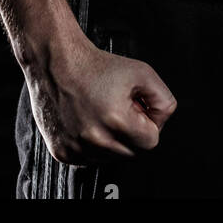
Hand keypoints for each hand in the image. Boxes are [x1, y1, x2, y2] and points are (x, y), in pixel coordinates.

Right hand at [27, 32, 177, 163]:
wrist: (58, 63)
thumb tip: (161, 122)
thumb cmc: (97, 66)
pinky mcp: (62, 152)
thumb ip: (164, 100)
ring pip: (110, 158)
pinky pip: (88, 159)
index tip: (137, 108)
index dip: (148, 123)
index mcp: (117, 120)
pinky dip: (92, 144)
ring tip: (102, 113)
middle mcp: (95, 139)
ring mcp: (77, 149)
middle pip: (131, 153)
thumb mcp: (143, 72)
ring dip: (111, 140)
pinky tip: (87, 121)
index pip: (151, 142)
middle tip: (119, 108)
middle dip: (131, 133)